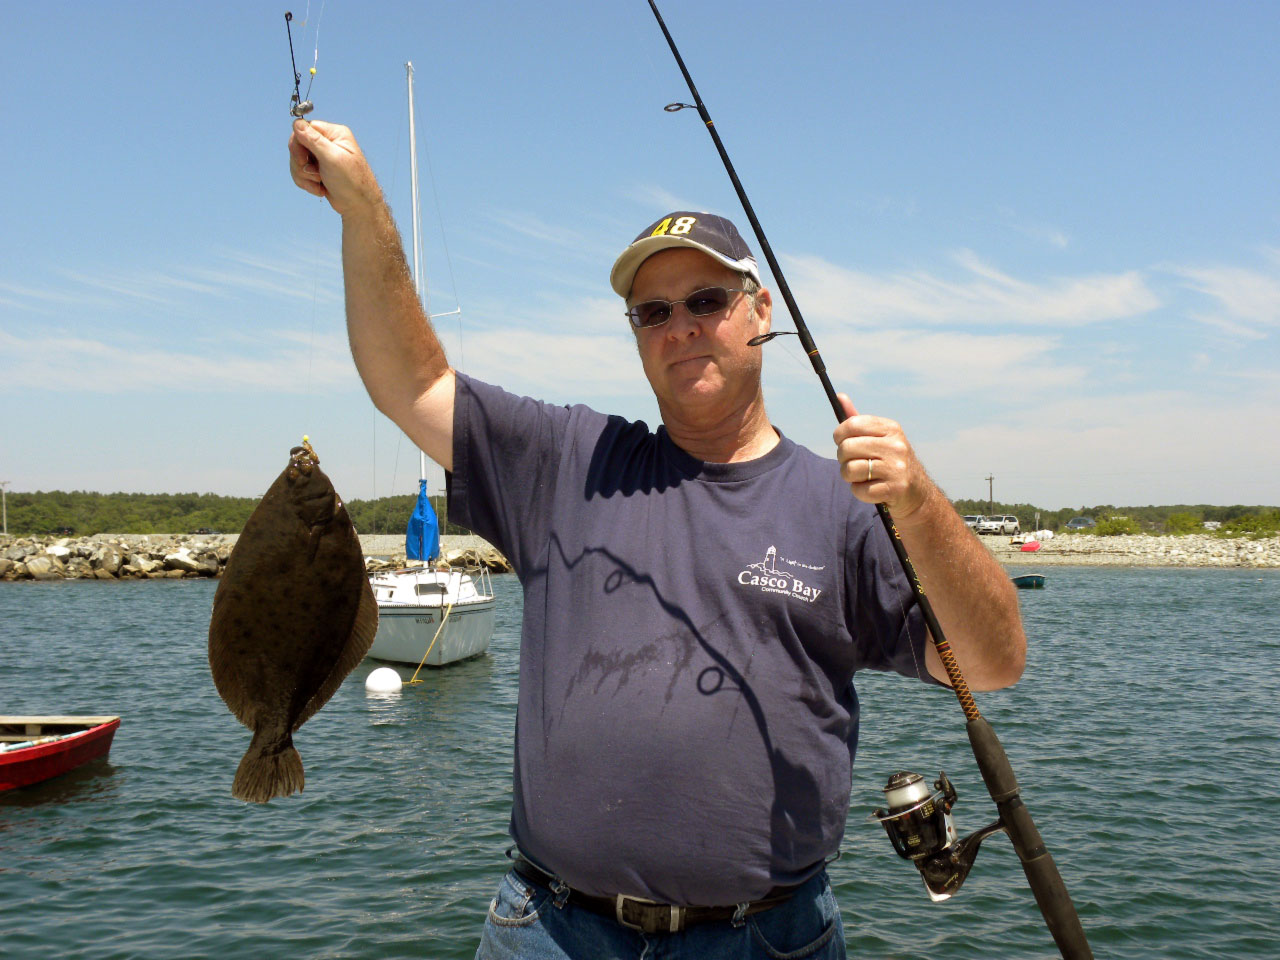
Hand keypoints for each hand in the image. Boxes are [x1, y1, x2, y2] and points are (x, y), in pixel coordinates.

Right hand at [288, 119, 382, 217]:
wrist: (359, 206)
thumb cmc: (352, 182)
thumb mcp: (332, 158)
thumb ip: (313, 140)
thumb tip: (296, 123)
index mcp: (335, 134)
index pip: (304, 129)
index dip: (298, 144)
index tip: (302, 160)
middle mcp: (328, 142)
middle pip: (298, 145)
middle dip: (301, 163)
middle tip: (314, 174)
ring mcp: (322, 157)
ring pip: (297, 160)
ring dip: (304, 176)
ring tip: (319, 183)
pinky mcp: (318, 170)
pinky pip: (300, 172)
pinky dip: (306, 183)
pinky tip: (320, 189)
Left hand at [833, 393, 927, 519]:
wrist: (917, 492)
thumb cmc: (890, 461)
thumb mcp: (879, 437)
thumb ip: (857, 420)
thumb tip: (839, 396)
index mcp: (891, 428)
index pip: (852, 424)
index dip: (840, 435)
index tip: (842, 442)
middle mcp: (896, 445)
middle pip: (846, 448)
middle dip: (842, 458)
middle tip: (852, 462)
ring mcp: (897, 468)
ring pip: (850, 470)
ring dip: (849, 476)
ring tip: (860, 476)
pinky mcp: (895, 489)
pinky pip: (859, 490)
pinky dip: (859, 491)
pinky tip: (870, 488)